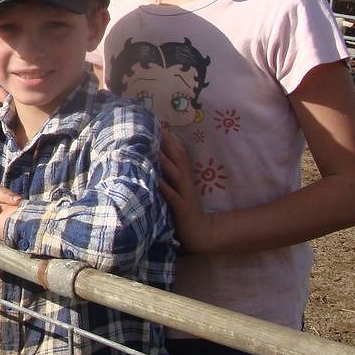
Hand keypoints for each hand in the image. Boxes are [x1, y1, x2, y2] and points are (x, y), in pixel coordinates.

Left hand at [159, 130, 216, 251]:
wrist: (200, 232)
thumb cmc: (183, 210)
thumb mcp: (177, 189)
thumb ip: (170, 175)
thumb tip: (156, 158)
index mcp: (183, 177)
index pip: (179, 153)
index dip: (170, 138)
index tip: (158, 122)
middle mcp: (185, 182)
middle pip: (179, 158)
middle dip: (168, 143)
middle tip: (156, 127)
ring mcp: (184, 195)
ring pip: (176, 175)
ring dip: (166, 162)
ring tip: (155, 150)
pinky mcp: (182, 208)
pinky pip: (173, 197)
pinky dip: (166, 189)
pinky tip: (157, 182)